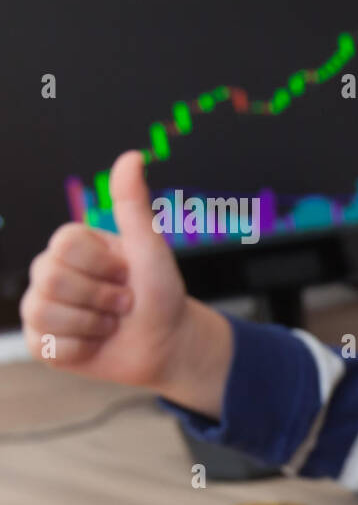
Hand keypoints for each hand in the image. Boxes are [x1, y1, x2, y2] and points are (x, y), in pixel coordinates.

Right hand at [20, 149, 194, 388]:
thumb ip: (132, 205)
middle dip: (101, 296)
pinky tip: (97, 343)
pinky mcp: (43, 343)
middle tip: (123, 302)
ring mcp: (43, 307)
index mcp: (73, 247)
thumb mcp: (150, 247)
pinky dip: (83, 348)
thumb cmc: (161, 294)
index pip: (64, 244)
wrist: (168, 344)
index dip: (103, 265)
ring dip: (93, 324)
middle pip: (51, 278)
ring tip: (110, 322)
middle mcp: (50, 272)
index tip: (125, 272)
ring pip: (45, 312)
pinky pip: (48, 345)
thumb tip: (131, 157)